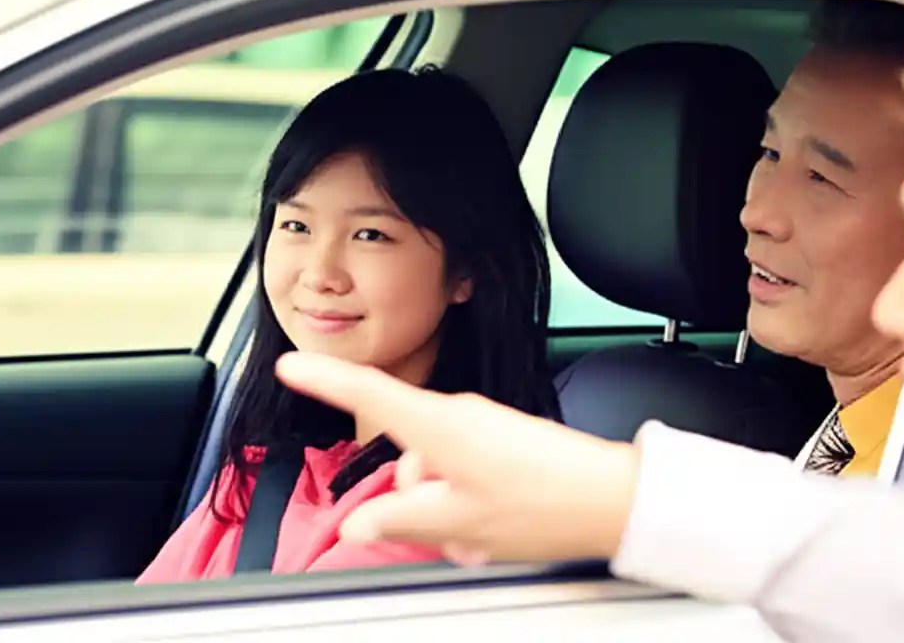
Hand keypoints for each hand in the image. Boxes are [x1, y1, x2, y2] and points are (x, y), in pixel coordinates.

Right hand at [275, 351, 639, 562]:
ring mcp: (482, 428)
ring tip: (478, 540)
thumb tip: (360, 521)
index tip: (292, 363)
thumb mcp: (458, 524)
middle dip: (411, 499)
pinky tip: (491, 532)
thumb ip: (400, 520)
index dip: (325, 380)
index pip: (368, 393)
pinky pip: (463, 473)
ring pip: (434, 471)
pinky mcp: (502, 442)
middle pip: (403, 456)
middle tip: (445, 535)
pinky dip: (466, 505)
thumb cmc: (544, 504)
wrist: (611, 498)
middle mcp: (458, 417)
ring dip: (443, 510)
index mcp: (439, 426)